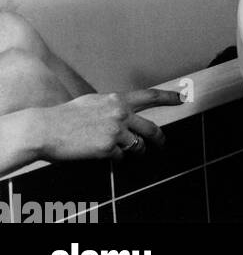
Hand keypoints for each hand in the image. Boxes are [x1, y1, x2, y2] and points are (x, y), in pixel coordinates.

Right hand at [34, 88, 183, 162]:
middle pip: (151, 128)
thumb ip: (111, 106)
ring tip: (127, 152)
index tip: (182, 98)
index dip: (169, 97)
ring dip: (136, 151)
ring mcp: (116, 131)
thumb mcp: (93, 102)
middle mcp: (120, 113)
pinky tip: (106, 156)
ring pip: (137, 146)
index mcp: (117, 99)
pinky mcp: (108, 148)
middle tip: (162, 143)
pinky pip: (120, 157)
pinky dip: (117, 159)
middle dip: (159, 138)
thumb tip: (123, 112)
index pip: (150, 96)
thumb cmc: (66, 115)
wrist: (48, 128)